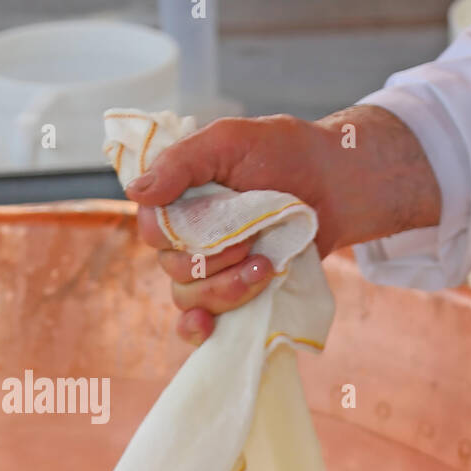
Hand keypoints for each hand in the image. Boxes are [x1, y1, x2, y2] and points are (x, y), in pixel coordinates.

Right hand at [125, 106, 440, 343]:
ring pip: (191, 297)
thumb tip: (135, 192)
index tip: (216, 222)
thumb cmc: (284, 154)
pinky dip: (198, 329)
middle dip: (214, 262)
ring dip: (226, 289)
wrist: (335, 186)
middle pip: (174, 270)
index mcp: (179, 201)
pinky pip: (202, 322)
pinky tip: (208, 326)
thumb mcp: (230, 141)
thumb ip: (182, 162)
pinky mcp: (239, 292)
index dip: (178, 235)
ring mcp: (214, 269)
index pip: (153, 231)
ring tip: (266, 268)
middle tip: (253, 244)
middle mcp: (190, 237)